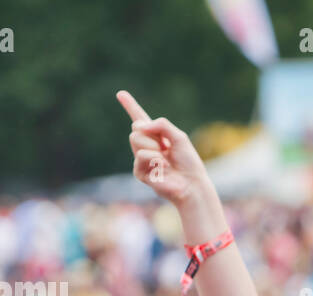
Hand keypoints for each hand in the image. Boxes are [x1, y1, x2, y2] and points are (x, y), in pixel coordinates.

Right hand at [117, 90, 209, 205]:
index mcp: (156, 136)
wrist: (191, 183)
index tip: (121, 93)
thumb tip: (139, 126)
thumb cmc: (188, 162)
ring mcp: (141, 159)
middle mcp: (146, 146)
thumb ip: (161, 124)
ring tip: (165, 161)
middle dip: (151, 135)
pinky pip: (141, 155)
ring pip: (135, 139)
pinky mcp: (139, 172)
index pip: (140, 119)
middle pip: (135, 129)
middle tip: (165, 149)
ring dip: (154, 148)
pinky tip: (163, 169)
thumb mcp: (179, 136)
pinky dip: (154, 160)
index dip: (130, 106)